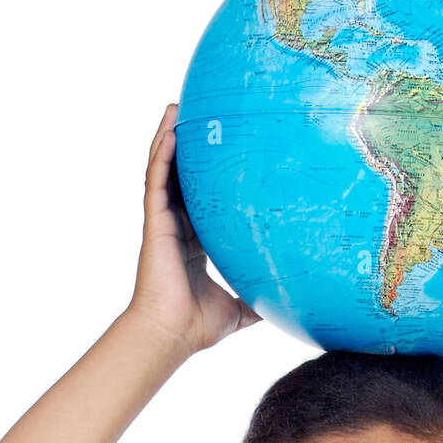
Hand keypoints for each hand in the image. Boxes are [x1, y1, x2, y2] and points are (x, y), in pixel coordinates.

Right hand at [127, 103, 261, 353]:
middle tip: (201, 117)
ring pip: (165, 171)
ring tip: (179, 108)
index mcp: (194, 244)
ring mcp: (164, 223)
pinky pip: (157, 180)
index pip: (201, 201)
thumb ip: (259, 300)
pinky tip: (170, 130)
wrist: (173, 334)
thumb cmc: (198, 325)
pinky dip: (161, 154)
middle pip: (182, 178)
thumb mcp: (239, 308)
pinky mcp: (156, 222)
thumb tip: (287, 304)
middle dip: (188, 148)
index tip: (223, 155)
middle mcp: (177, 228)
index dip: (208, 177)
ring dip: (169, 139)